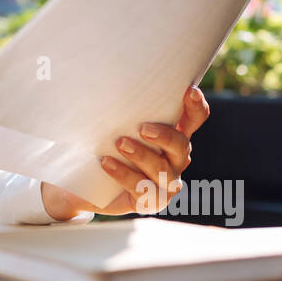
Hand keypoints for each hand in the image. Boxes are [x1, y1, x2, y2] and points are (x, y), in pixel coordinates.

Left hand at [40, 86, 210, 219]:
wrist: (86, 185)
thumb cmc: (105, 147)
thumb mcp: (114, 125)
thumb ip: (123, 110)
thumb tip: (105, 79)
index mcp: (173, 136)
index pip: (194, 119)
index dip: (196, 106)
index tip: (189, 91)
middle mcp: (175, 160)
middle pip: (182, 146)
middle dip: (165, 136)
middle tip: (142, 128)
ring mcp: (165, 183)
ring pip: (162, 169)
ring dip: (141, 155)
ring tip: (119, 143)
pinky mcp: (151, 201)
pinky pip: (141, 188)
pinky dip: (123, 174)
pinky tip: (106, 163)